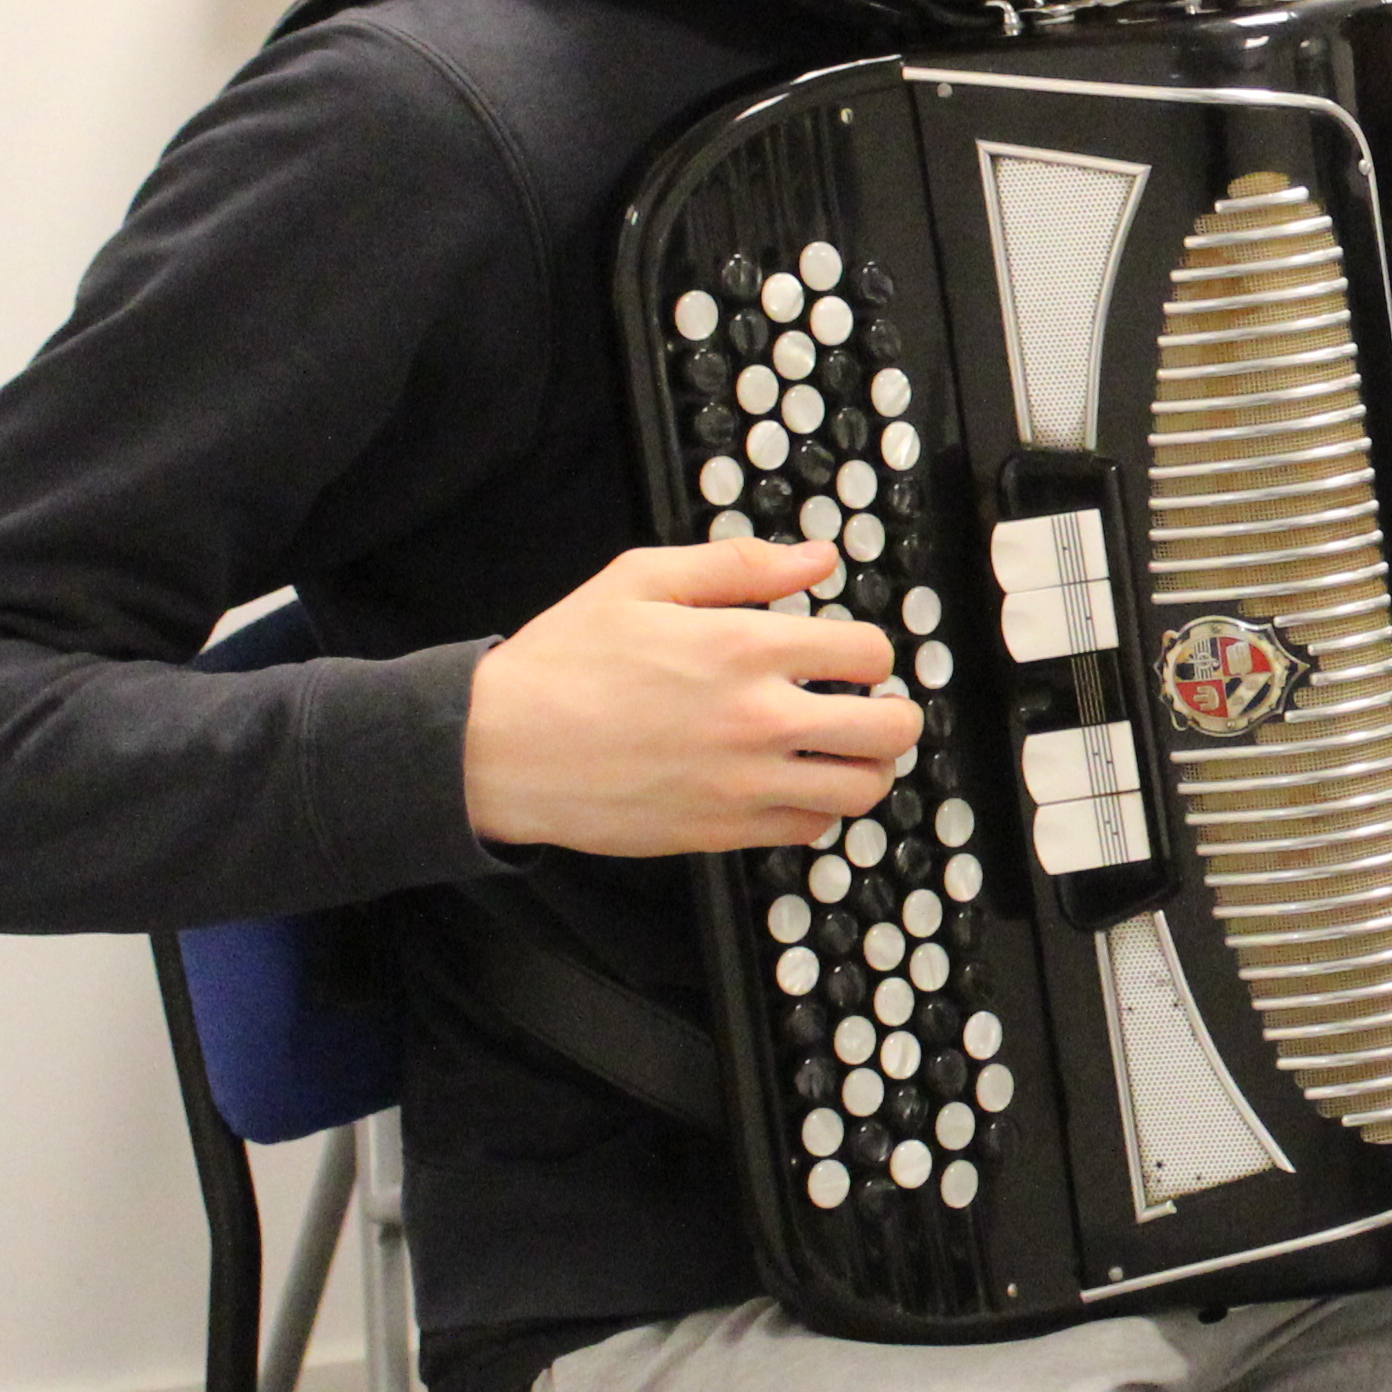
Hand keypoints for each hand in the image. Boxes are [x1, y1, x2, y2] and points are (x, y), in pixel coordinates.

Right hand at [464, 538, 924, 857]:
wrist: (499, 748)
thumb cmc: (563, 661)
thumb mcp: (640, 579)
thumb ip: (738, 566)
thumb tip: (817, 558)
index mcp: (744, 648)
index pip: (869, 653)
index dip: (867, 651)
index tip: (845, 655)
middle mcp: (758, 720)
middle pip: (890, 729)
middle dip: (892, 712)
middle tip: (865, 706)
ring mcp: (744, 784)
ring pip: (862, 790)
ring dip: (863, 766)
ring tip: (836, 749)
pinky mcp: (721, 832)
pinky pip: (810, 830)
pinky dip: (815, 808)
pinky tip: (788, 783)